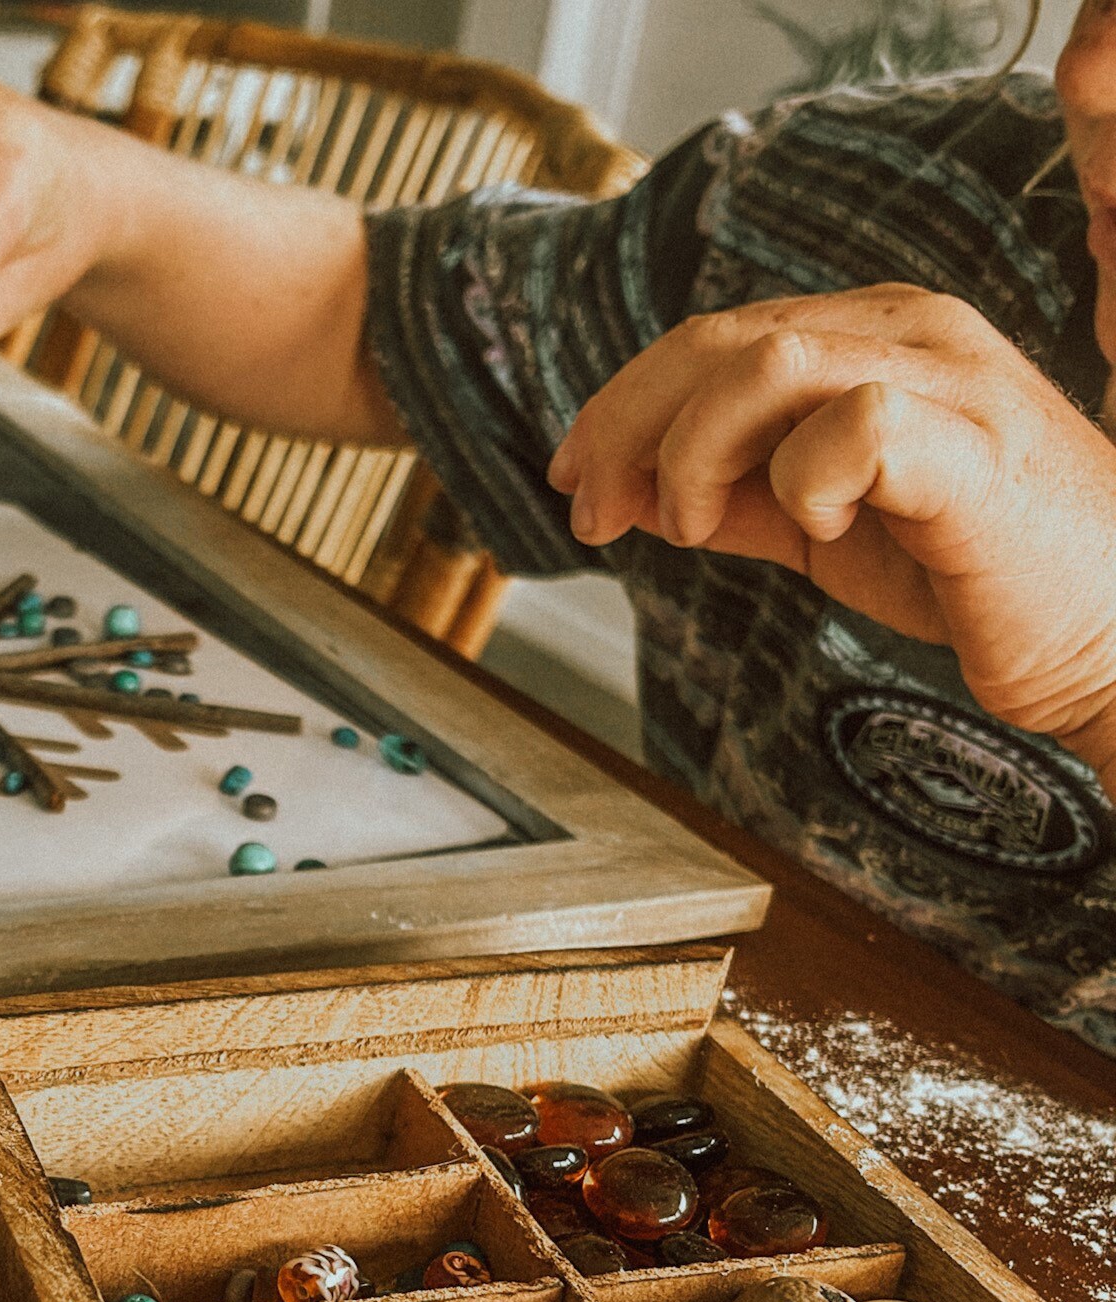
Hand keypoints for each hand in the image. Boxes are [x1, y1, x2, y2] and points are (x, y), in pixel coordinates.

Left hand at [546, 283, 1115, 789]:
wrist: (1106, 636)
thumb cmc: (973, 575)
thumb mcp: (823, 528)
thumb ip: (736, 497)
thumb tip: (632, 492)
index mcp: (870, 337)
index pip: (711, 340)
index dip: (620, 406)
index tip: (571, 479)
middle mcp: (908, 332)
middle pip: (719, 339)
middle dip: (627, 427)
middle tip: (594, 511)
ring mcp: (948, 379)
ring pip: (768, 360)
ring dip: (697, 450)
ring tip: (703, 526)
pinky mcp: (974, 445)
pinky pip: (853, 423)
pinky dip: (803, 479)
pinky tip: (821, 528)